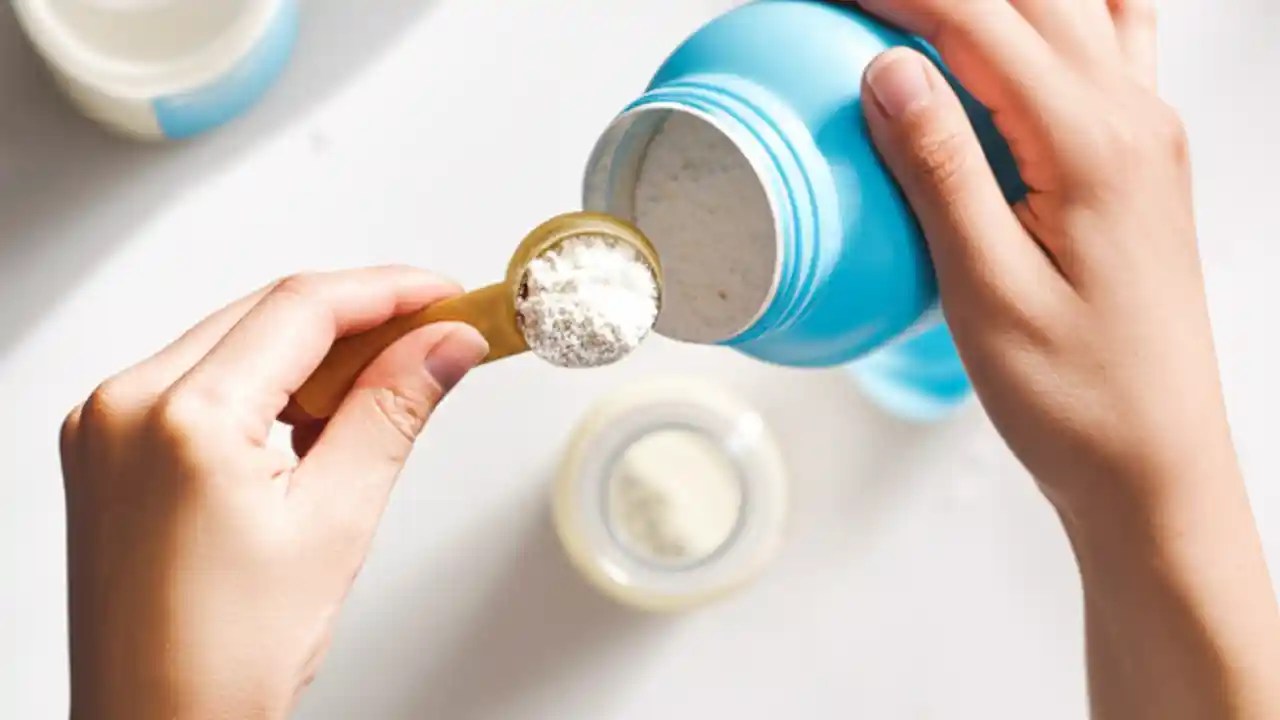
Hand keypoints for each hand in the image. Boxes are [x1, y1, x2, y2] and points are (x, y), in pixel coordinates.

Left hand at [59, 267, 487, 719]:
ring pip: (232, 342)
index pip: (301, 308)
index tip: (443, 296)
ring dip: (311, 354)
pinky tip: (311, 421)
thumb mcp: (336, 521)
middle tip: (430, 339)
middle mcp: (125, 407)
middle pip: (265, 315)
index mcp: (181, 420)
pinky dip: (264, 387)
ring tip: (377, 395)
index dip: (387, 291)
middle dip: (357, 320)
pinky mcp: (105, 447)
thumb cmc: (225, 659)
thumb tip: (443, 345)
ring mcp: (105, 426)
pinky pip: (198, 381)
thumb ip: (393, 411)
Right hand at [855, 1, 1279, 717]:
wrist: (1153, 459)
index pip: (980, 21)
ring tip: (929, 17)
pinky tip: (1015, 42)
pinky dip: (1057, 20)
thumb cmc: (1074, 396)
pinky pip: (1110, 43)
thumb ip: (941, 169)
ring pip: (1080, 6)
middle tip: (859, 6)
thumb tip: (889, 68)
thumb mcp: (987, 291)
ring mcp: (1148, 133)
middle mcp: (1135, 119)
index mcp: (1093, 145)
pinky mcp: (1141, 157)